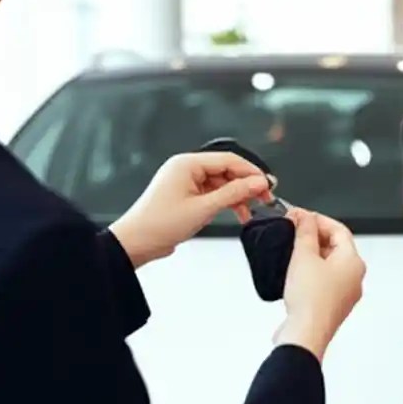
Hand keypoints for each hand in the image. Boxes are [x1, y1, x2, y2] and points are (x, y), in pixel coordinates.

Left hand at [110, 152, 272, 267]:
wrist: (135, 244)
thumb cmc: (158, 224)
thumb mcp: (203, 208)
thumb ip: (234, 193)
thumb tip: (257, 183)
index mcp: (187, 163)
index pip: (228, 160)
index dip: (251, 172)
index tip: (268, 184)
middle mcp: (186, 168)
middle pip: (226, 171)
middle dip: (246, 185)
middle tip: (265, 197)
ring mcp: (185, 182)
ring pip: (221, 183)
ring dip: (237, 196)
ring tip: (251, 210)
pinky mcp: (185, 195)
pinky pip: (212, 193)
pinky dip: (225, 202)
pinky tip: (237, 212)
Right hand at [275, 208, 365, 360]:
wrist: (306, 333)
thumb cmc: (311, 301)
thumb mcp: (303, 256)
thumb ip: (304, 232)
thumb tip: (304, 218)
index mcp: (354, 262)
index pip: (339, 229)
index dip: (318, 220)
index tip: (301, 217)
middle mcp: (354, 278)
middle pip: (336, 247)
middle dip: (314, 237)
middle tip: (294, 232)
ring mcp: (345, 293)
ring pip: (329, 265)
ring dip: (310, 255)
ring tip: (291, 252)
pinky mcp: (332, 305)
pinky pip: (323, 282)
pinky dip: (310, 273)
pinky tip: (294, 275)